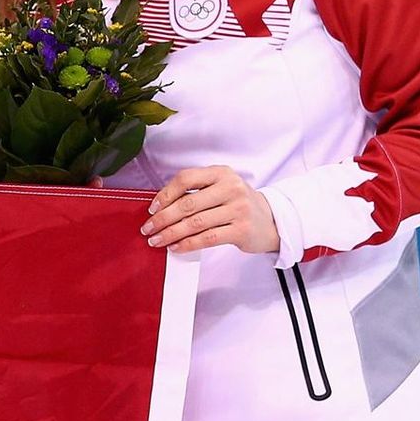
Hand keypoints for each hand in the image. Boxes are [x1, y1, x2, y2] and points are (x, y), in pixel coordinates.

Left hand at [144, 166, 279, 254]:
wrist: (271, 221)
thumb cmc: (237, 203)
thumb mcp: (220, 187)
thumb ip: (195, 191)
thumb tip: (159, 207)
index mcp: (221, 173)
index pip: (186, 179)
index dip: (165, 194)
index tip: (152, 208)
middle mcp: (231, 188)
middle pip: (188, 204)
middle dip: (162, 218)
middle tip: (147, 228)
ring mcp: (238, 209)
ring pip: (195, 223)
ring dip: (171, 233)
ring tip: (156, 240)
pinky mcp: (241, 230)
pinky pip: (207, 238)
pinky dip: (187, 244)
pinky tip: (175, 247)